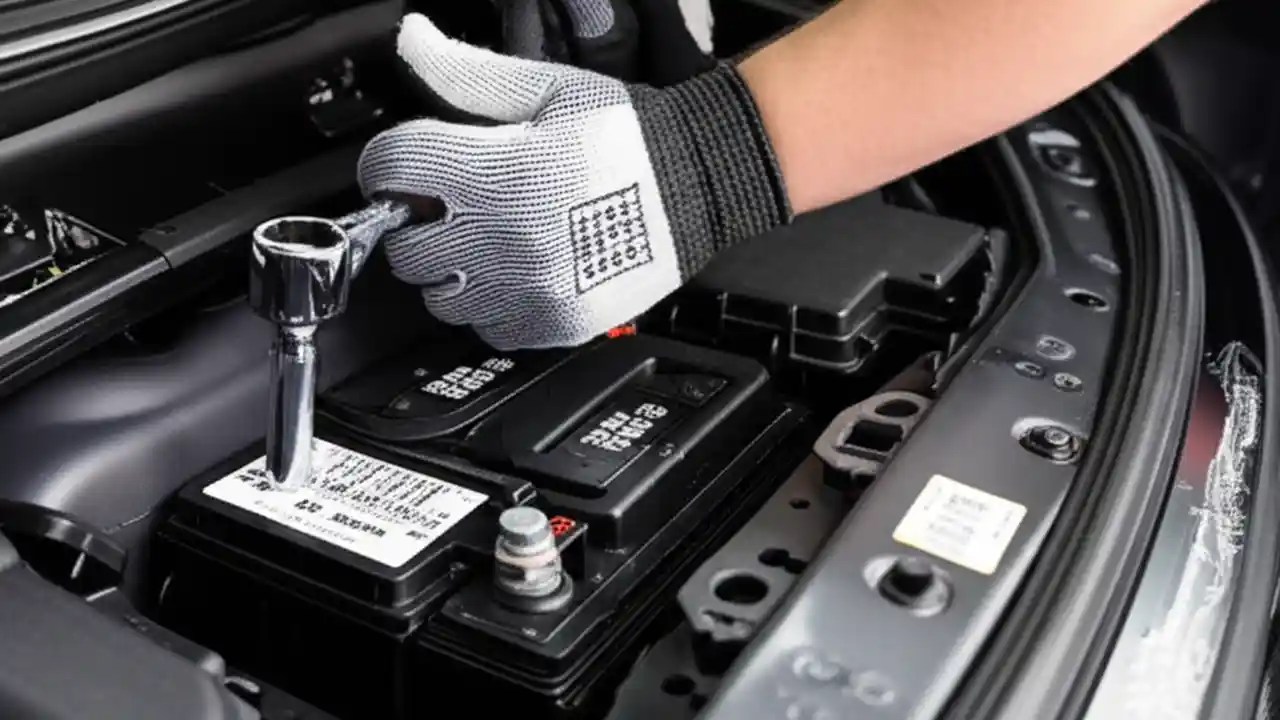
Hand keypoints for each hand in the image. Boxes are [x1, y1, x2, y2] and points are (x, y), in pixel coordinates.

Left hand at [358, 13, 788, 349]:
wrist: (699, 184)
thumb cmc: (627, 136)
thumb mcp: (547, 88)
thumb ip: (467, 72)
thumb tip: (411, 37)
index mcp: (498, 170)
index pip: (391, 169)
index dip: (389, 163)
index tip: (405, 167)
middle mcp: (506, 236)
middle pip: (406, 246)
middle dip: (419, 222)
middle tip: (453, 207)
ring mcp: (530, 288)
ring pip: (441, 297)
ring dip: (452, 271)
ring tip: (487, 244)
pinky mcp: (554, 322)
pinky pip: (488, 329)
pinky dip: (493, 306)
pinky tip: (517, 275)